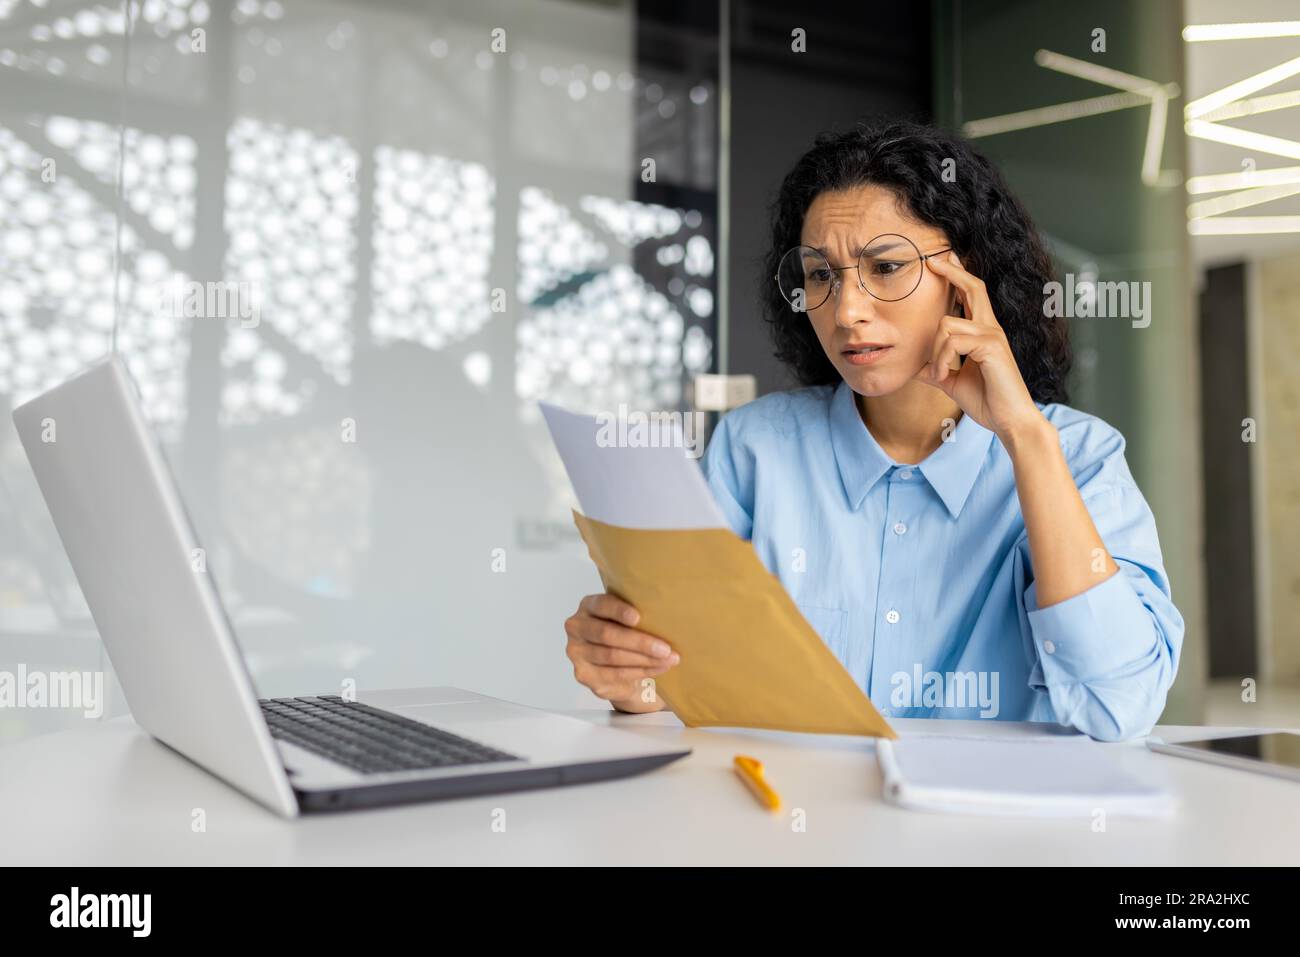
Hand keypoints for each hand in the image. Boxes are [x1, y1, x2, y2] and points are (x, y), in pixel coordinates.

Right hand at [564, 593, 677, 712]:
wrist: (616, 665)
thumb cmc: (625, 634)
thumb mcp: (628, 619)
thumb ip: (636, 614)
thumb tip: (667, 615)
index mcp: (588, 606)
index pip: (601, 605)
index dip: (619, 611)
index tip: (638, 617)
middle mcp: (577, 627)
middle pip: (607, 634)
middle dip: (639, 642)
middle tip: (664, 648)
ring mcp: (577, 652)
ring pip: (612, 656)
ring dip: (644, 659)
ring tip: (668, 659)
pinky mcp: (584, 674)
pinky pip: (615, 674)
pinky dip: (641, 671)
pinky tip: (658, 668)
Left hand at [914, 251, 1045, 442]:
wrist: (1009, 422)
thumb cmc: (988, 402)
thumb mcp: (954, 382)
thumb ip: (937, 369)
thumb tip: (915, 366)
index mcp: (984, 333)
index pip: (973, 295)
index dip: (958, 276)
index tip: (941, 261)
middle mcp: (991, 328)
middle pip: (973, 287)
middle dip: (952, 271)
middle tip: (931, 260)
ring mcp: (993, 335)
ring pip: (947, 325)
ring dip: (935, 353)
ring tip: (940, 375)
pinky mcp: (991, 347)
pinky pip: (952, 342)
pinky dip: (942, 361)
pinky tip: (945, 376)